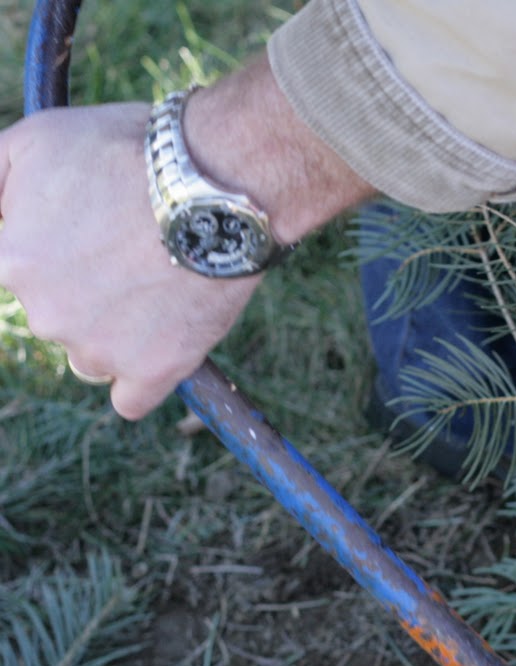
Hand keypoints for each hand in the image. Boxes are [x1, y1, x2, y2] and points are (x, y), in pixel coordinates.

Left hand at [0, 103, 261, 418]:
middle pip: (54, 314)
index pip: (17, 273)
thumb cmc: (128, 152)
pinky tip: (158, 343)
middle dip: (82, 288)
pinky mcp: (153, 371)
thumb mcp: (33, 140)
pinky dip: (140, 377)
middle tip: (130, 250)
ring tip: (155, 286)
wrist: (219, 183)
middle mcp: (45, 315)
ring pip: (89, 354)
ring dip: (112, 331)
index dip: (49, 252)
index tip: (84, 238)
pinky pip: (130, 399)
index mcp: (10, 262)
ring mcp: (99, 350)